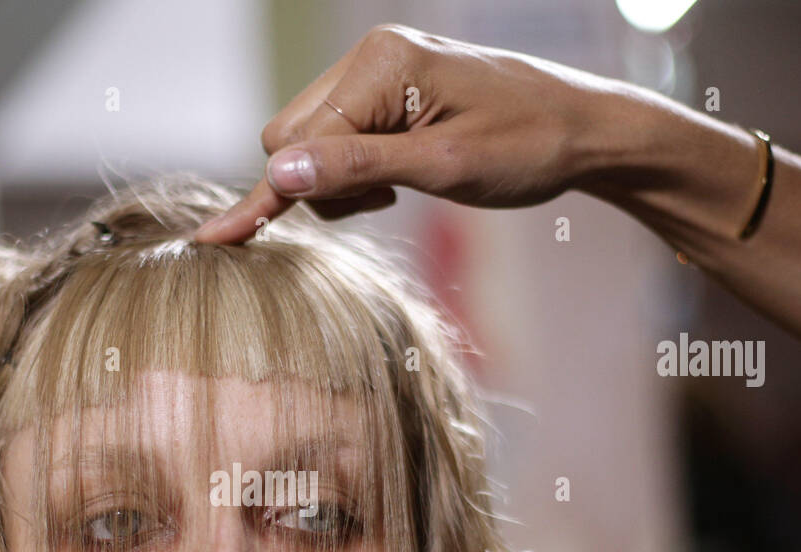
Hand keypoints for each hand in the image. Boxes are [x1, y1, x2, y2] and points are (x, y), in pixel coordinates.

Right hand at [195, 24, 619, 242]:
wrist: (584, 132)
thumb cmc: (527, 148)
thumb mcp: (443, 169)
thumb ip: (357, 169)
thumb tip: (278, 175)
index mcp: (380, 64)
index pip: (294, 140)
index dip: (287, 194)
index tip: (216, 244)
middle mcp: (371, 58)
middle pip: (290, 138)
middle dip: (321, 186)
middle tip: (382, 202)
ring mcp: (379, 73)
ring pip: (310, 145)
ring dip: (339, 185)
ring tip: (398, 192)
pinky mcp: (389, 93)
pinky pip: (338, 141)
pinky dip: (353, 174)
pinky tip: (392, 183)